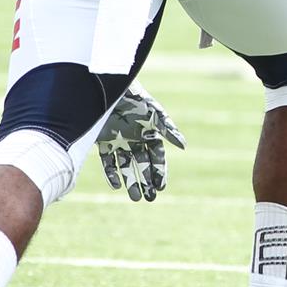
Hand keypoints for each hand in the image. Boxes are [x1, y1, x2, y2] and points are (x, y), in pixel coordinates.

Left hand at [97, 83, 185, 201]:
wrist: (108, 89)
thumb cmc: (135, 99)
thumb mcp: (154, 114)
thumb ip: (168, 129)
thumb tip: (184, 146)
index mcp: (149, 133)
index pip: (157, 157)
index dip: (160, 172)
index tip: (161, 187)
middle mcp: (135, 139)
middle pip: (143, 165)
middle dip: (147, 181)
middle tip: (149, 198)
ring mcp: (119, 141)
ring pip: (126, 166)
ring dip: (130, 182)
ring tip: (135, 198)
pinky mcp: (103, 141)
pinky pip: (108, 161)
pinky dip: (111, 174)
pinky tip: (115, 186)